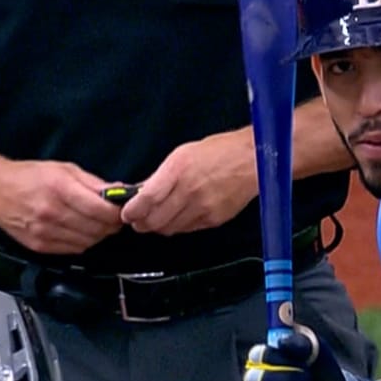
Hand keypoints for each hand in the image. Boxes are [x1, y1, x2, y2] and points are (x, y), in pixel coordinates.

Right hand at [0, 160, 126, 254]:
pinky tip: (82, 231)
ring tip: (97, 224)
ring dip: (99, 235)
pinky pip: (74, 250)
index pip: (101, 210)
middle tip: (113, 217)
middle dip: (111, 224)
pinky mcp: (40, 246)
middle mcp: (53, 213)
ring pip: (88, 242)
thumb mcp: (64, 169)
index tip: (122, 209)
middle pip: (97, 228)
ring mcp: (45, 232)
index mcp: (60, 189)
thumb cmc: (30, 175)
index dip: (117, 212)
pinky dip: (84, 242)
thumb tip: (120, 191)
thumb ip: (93, 183)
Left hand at [119, 130, 255, 234]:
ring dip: (158, 226)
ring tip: (156, 219)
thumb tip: (140, 191)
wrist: (253, 161)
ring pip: (169, 228)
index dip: (132, 211)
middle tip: (137, 221)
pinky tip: (177, 217)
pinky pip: (187, 229)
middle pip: (155, 220)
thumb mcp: (183, 154)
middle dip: (141, 223)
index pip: (146, 199)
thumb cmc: (219, 151)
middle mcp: (189, 191)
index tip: (127, 213)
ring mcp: (202, 208)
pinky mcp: (213, 219)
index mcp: (178, 170)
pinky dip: (177, 226)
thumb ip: (161, 176)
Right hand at [244, 324, 359, 380]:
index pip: (257, 355)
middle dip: (286, 378)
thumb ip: (301, 342)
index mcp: (265, 357)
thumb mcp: (318, 351)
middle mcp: (256, 379)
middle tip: (309, 378)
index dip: (275, 357)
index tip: (299, 360)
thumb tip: (281, 342)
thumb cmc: (322, 370)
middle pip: (255, 378)